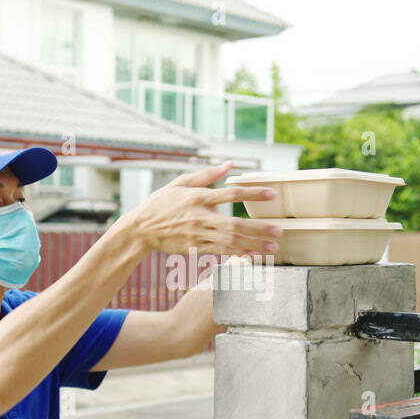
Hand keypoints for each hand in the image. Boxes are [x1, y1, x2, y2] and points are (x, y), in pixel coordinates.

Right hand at [124, 159, 281, 255]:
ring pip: (229, 241)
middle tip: (278, 230)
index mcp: (197, 197)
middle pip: (234, 224)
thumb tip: (229, 164)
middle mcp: (199, 217)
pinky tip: (253, 254)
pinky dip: (238, 253)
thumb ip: (207, 174)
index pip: (230, 194)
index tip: (272, 194)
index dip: (252, 193)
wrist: (141, 229)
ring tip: (272, 245)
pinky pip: (221, 251)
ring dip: (253, 244)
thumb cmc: (162, 203)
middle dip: (258, 228)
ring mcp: (197, 234)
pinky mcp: (195, 248)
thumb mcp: (180, 183)